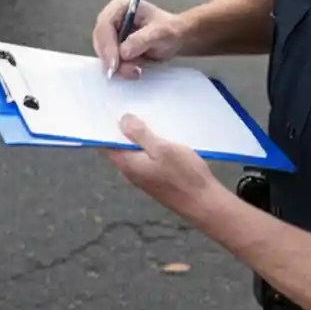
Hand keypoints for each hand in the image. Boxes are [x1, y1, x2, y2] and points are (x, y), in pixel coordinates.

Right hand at [92, 0, 189, 78]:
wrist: (176, 38)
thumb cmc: (170, 30)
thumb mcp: (160, 32)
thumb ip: (141, 40)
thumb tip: (122, 53)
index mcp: (120, 7)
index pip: (105, 25)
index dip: (107, 45)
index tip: (114, 64)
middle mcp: (112, 19)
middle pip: (100, 40)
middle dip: (111, 58)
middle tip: (127, 72)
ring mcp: (112, 34)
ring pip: (103, 53)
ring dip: (117, 66)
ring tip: (135, 72)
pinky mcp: (114, 47)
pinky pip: (110, 60)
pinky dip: (120, 68)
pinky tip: (133, 71)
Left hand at [104, 113, 224, 221]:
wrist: (203, 203)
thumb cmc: (185, 175)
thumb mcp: (163, 149)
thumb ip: (141, 135)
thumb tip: (123, 121)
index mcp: (128, 163)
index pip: (107, 143)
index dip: (107, 126)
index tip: (112, 108)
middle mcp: (131, 171)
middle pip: (120, 146)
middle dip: (124, 127)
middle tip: (132, 107)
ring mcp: (143, 176)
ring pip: (135, 151)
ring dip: (140, 135)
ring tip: (149, 117)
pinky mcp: (156, 177)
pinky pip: (147, 157)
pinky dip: (150, 144)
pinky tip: (162, 135)